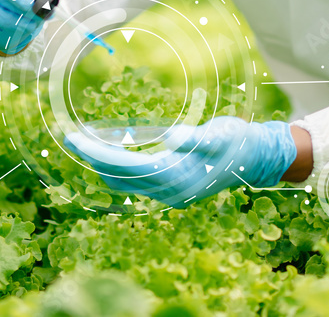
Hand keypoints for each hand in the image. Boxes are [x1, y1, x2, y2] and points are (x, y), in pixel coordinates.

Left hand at [63, 116, 296, 208]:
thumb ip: (194, 138)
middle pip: (120, 178)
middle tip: (70, 137)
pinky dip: (119, 171)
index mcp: (177, 177)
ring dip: (103, 166)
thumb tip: (169, 139)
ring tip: (85, 146)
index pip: (126, 166)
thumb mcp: (218, 134)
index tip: (75, 138)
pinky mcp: (174, 190)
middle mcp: (171, 192)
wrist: (258, 158)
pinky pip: (137, 184)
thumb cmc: (238, 141)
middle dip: (93, 158)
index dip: (98, 152)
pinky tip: (111, 156)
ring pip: (126, 185)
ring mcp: (172, 194)